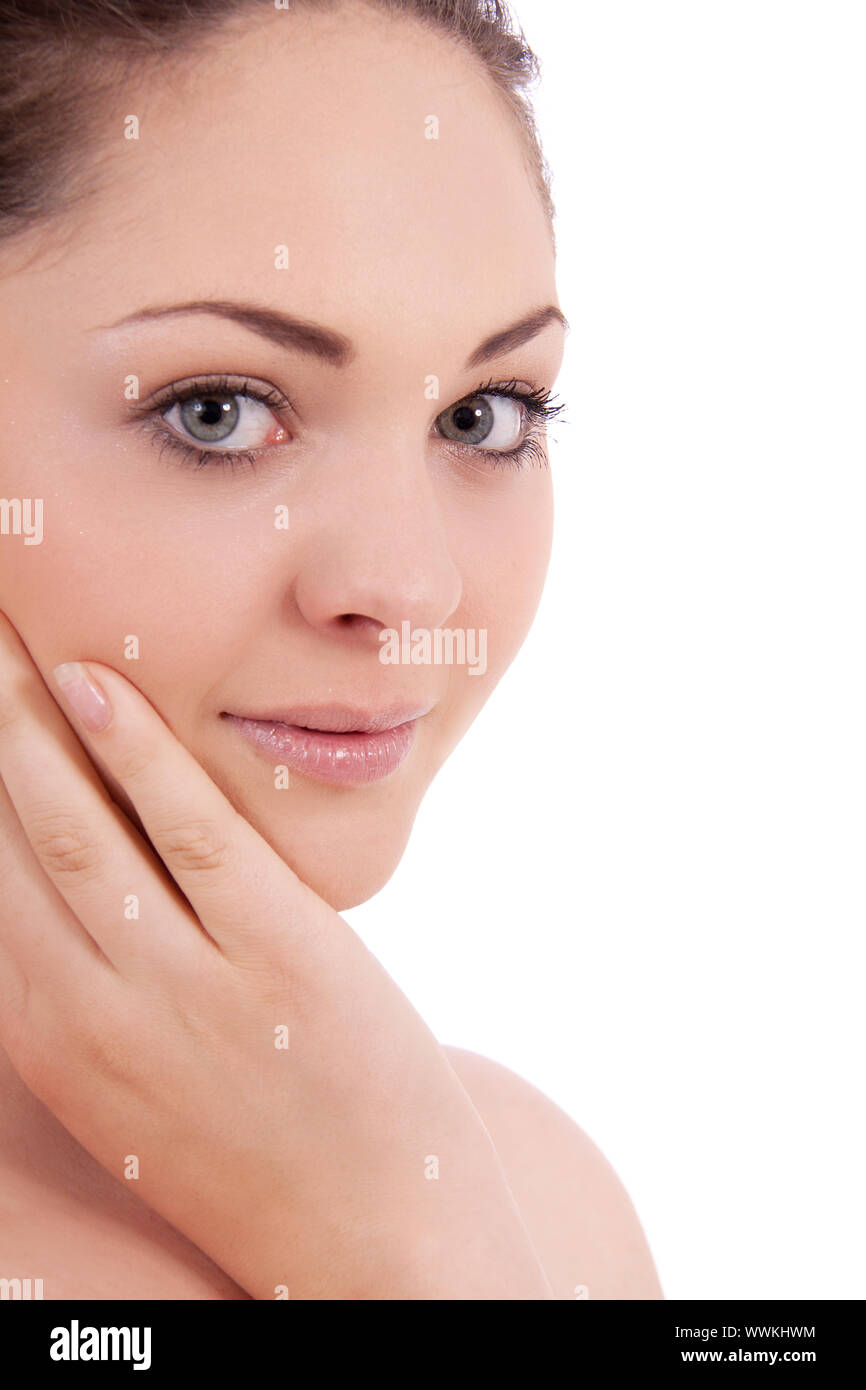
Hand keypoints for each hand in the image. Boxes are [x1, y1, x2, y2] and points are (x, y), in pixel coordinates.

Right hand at [0, 613, 551, 1298]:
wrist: (371, 1245)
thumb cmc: (249, 1147)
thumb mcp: (132, 1079)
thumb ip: (86, 981)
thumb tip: (61, 877)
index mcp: (48, 1041)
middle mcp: (88, 1014)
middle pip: (2, 835)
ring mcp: (182, 987)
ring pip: (71, 823)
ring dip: (25, 713)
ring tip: (5, 627)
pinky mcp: (279, 955)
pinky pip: (189, 832)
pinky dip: (134, 753)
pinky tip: (97, 685)